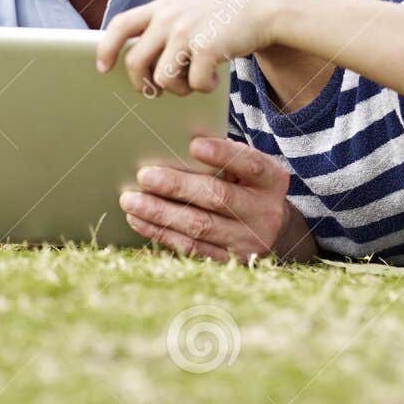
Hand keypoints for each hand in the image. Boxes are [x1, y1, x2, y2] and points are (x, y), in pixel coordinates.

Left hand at [97, 0, 279, 96]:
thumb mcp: (189, 4)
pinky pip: (195, 83)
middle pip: (136, 60)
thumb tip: (140, 51)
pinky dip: (204, 87)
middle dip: (141, 82)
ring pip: (162, 78)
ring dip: (177, 88)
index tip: (102, 67)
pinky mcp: (207, 48)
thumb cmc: (225, 12)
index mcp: (162, 7)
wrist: (263, 6)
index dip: (107, 47)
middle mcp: (169, 17)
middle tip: (154, 91)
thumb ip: (165, 20)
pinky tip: (215, 79)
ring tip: (193, 82)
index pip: (121, 25)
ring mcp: (187, 32)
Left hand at [119, 135, 316, 262]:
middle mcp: (265, 212)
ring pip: (199, 226)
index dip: (223, 155)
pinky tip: (138, 220)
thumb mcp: (246, 167)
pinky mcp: (230, 262)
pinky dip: (161, 233)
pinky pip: (191, 248)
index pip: (250, 164)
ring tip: (131, 200)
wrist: (270, 229)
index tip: (194, 145)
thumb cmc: (246, 184)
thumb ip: (223, 155)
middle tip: (144, 176)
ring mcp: (248, 241)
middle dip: (177, 186)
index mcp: (272, 179)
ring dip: (160, 213)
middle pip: (218, 197)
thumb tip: (175, 142)